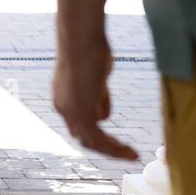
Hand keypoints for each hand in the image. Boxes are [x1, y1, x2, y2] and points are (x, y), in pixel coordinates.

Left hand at [53, 32, 138, 159]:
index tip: (116, 138)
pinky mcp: (81, 114)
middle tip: (124, 151)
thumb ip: (98, 96)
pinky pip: (99, 140)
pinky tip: (130, 152)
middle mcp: (62, 108)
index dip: (97, 133)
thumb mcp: (96, 77)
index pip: (79, 124)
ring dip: (113, 150)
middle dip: (105, 146)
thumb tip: (104, 116)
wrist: (81, 39)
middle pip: (83, 137)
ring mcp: (70, 112)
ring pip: (92, 142)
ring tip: (132, 155)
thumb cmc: (90, 48)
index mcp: (63, 98)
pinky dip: (115, 149)